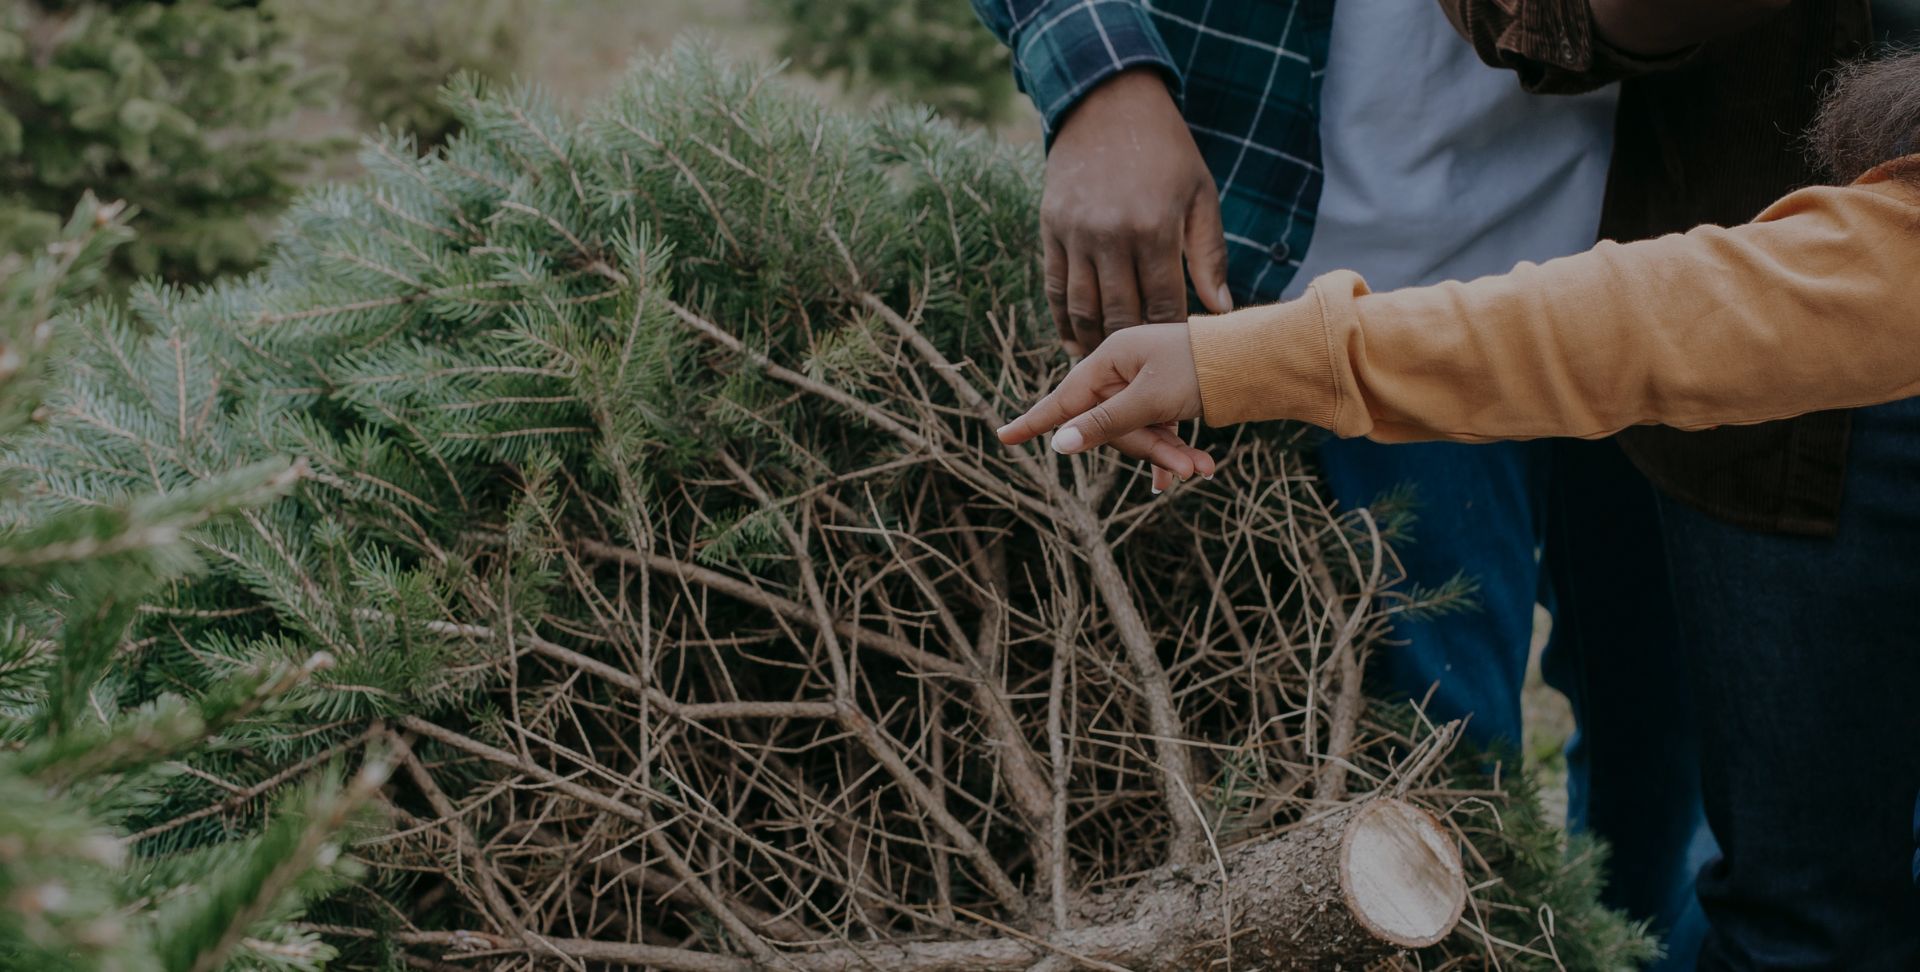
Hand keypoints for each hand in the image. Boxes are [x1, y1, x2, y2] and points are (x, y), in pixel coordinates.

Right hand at [997, 323, 1214, 488]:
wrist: (1254, 355)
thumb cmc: (1198, 367)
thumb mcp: (1150, 399)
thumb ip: (1104, 424)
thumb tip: (1059, 445)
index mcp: (1108, 358)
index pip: (1062, 399)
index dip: (1033, 422)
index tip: (1003, 438)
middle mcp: (1121, 369)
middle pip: (1108, 425)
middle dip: (1146, 449)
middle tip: (1185, 470)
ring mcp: (1141, 383)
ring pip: (1136, 432)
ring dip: (1167, 452)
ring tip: (1202, 468)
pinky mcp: (1162, 395)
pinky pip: (1156, 428)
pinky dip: (1174, 447)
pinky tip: (1194, 465)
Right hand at [1043, 69, 1232, 355]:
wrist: (1108, 103)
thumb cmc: (1166, 151)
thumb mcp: (1199, 195)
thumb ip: (1209, 254)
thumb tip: (1220, 310)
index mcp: (1154, 229)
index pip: (1162, 304)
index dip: (1169, 338)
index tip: (1177, 364)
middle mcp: (1111, 236)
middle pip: (1119, 315)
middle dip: (1131, 352)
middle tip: (1141, 384)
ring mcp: (1076, 234)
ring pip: (1082, 308)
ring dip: (1093, 345)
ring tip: (1106, 371)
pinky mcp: (1050, 229)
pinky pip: (1054, 288)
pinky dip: (1063, 320)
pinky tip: (1074, 342)